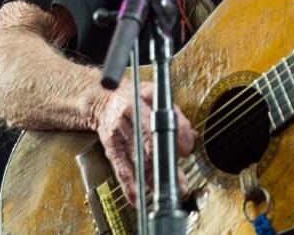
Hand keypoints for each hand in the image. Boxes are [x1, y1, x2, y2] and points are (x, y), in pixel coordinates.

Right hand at [91, 81, 197, 206]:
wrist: (102, 100)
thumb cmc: (132, 97)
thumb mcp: (155, 94)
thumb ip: (175, 114)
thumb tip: (191, 136)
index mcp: (139, 103)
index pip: (159, 122)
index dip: (174, 137)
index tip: (185, 150)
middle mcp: (126, 120)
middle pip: (149, 146)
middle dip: (166, 165)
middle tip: (181, 182)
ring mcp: (117, 136)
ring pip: (137, 161)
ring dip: (152, 180)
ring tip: (166, 191)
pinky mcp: (111, 150)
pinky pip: (120, 170)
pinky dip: (129, 186)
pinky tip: (137, 198)